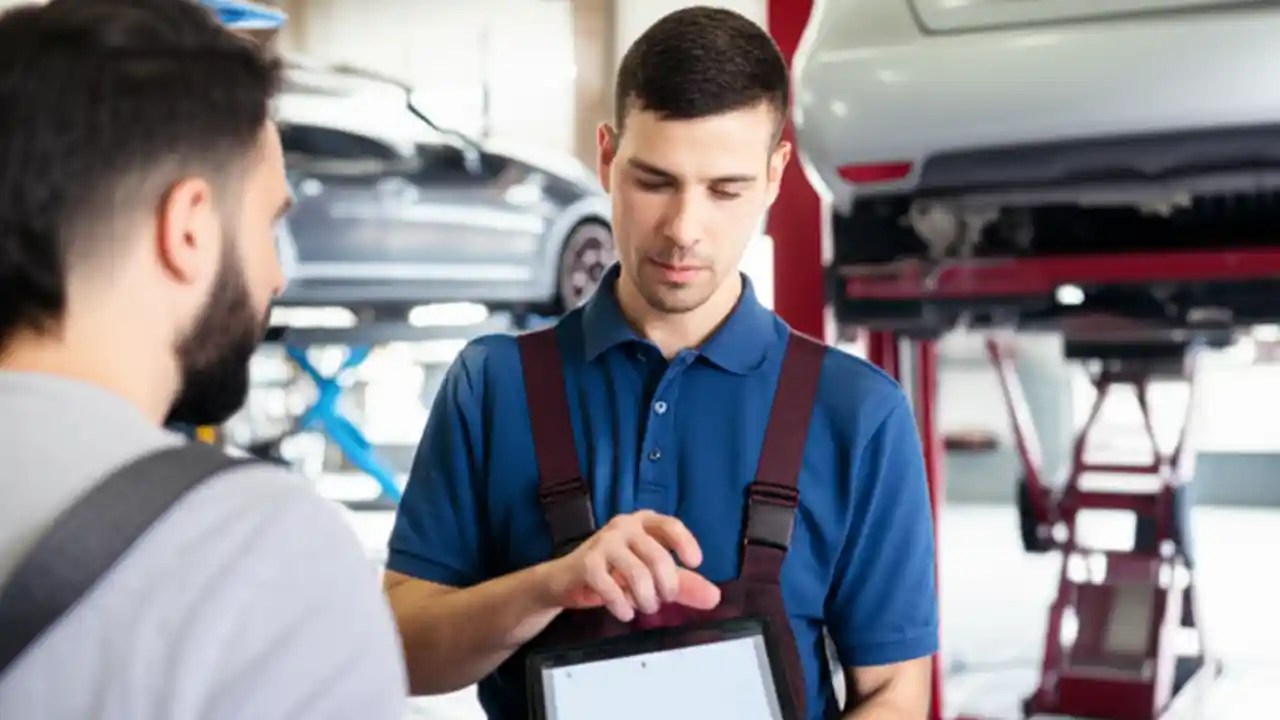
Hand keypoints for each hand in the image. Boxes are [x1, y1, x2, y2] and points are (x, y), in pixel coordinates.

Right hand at [543, 510, 721, 621]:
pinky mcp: (587, 563)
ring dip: (645, 599)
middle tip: (664, 600)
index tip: (695, 563)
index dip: (685, 543)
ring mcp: (604, 542)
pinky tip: (625, 612)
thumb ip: (683, 584)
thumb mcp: (651, 576)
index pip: (670, 525)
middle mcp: (624, 526)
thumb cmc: (613, 572)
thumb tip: (714, 597)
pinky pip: (611, 587)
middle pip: (658, 556)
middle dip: (666, 586)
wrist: (566, 580)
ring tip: (644, 608)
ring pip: (637, 574)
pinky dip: (622, 606)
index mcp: (643, 522)